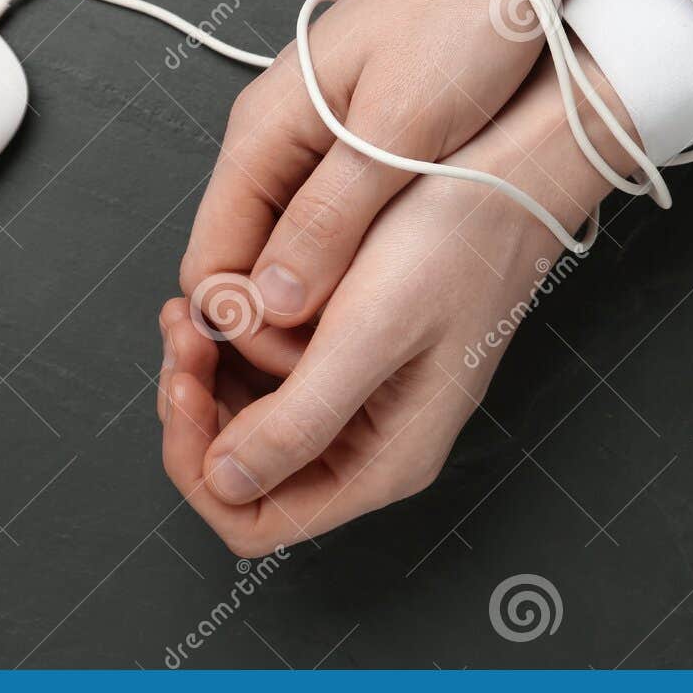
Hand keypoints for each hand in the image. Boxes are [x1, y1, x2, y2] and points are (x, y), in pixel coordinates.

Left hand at [159, 43, 639, 553]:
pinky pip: (273, 374)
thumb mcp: (371, 331)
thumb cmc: (458, 241)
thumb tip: (223, 481)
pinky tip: (229, 295)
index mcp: (382, 459)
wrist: (511, 173)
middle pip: (245, 471)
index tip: (181, 384)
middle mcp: (371, 443)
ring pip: (252, 420)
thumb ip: (299, 420)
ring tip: (195, 306)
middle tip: (183, 330)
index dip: (199, 466)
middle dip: (196, 408)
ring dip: (211, 369)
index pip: (257, 519)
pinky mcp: (355, 356)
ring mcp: (362, 400)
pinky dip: (237, 342)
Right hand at [179, 0, 628, 329]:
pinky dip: (358, 260)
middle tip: (344, 363)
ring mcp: (318, 136)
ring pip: (294, 246)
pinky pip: (336, 220)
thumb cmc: (466, 9)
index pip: (211, 264)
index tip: (299, 372)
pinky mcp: (362, 135)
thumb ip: (332, 217)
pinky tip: (400, 276)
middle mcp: (276, 136)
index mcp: (263, 132)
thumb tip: (271, 304)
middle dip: (282, 325)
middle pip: (246, 262)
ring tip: (378, 327)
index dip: (243, 332)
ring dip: (324, 296)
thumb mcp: (403, 125)